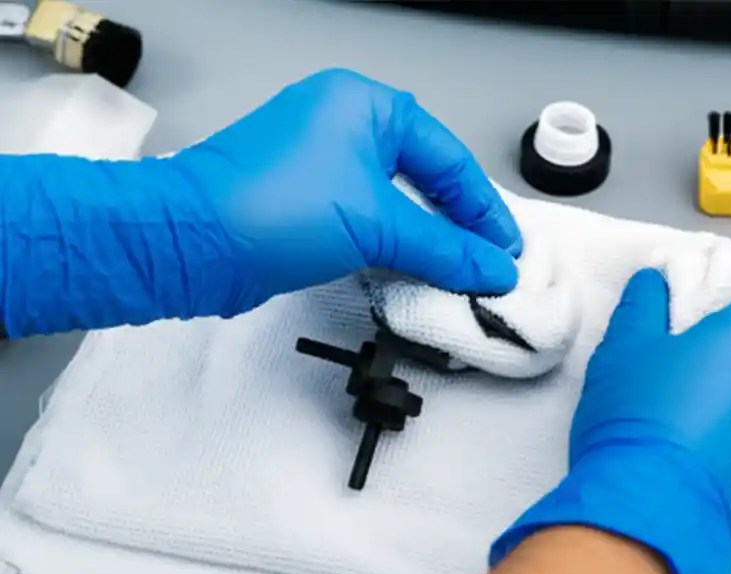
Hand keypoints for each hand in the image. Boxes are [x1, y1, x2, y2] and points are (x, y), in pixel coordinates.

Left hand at [168, 68, 520, 315]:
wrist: (187, 244)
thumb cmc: (271, 208)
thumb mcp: (378, 225)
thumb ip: (446, 249)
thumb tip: (495, 268)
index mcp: (364, 105)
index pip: (448, 158)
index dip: (483, 209)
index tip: (506, 251)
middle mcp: (342, 124)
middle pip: (425, 176)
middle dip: (460, 224)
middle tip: (490, 265)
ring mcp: (320, 162)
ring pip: (397, 201)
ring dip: (429, 239)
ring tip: (461, 275)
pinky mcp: (303, 202)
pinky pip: (368, 220)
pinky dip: (396, 246)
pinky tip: (416, 273)